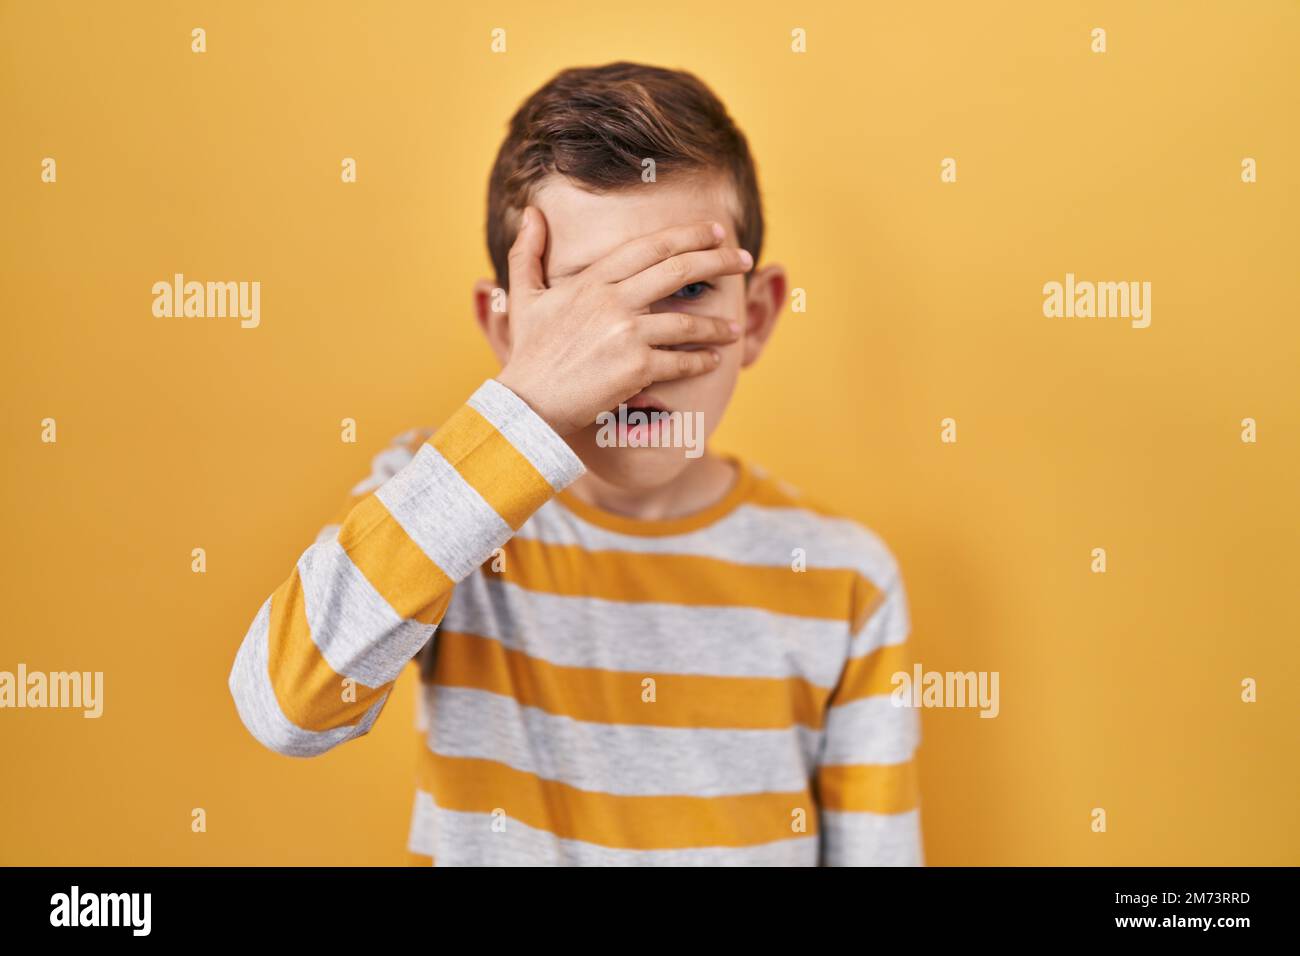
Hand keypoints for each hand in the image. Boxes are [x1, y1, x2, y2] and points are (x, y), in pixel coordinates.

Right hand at [495, 207, 750, 435]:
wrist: (528, 405)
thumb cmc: (529, 354)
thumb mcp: (523, 297)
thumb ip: (528, 253)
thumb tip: (531, 213)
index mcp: (592, 280)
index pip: (650, 247)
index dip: (688, 235)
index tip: (716, 232)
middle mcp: (612, 300)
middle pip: (677, 269)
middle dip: (718, 260)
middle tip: (744, 259)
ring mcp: (625, 333)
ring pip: (686, 320)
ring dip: (716, 324)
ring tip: (733, 328)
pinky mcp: (636, 368)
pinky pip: (680, 360)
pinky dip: (701, 360)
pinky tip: (714, 360)